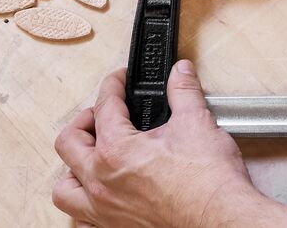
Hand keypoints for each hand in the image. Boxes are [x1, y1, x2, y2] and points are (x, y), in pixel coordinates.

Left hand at [53, 61, 286, 227]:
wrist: (221, 218)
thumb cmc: (208, 181)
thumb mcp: (197, 122)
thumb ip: (183, 92)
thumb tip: (179, 73)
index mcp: (116, 151)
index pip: (105, 107)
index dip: (112, 85)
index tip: (119, 79)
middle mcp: (101, 181)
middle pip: (69, 143)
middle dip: (83, 121)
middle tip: (101, 113)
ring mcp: (105, 210)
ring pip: (65, 188)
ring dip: (72, 168)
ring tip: (90, 156)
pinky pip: (81, 221)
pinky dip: (84, 205)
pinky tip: (99, 195)